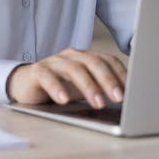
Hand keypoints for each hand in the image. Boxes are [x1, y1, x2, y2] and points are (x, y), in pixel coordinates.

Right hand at [6, 48, 126, 108]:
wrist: (26, 85)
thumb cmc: (60, 87)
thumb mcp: (83, 88)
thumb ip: (101, 89)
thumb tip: (126, 100)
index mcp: (86, 57)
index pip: (107, 60)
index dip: (120, 73)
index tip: (132, 89)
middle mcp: (72, 56)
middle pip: (93, 62)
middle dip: (108, 80)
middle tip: (119, 97)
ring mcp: (54, 62)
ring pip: (74, 69)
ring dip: (88, 86)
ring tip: (98, 102)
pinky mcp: (37, 71)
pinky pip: (48, 77)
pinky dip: (57, 87)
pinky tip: (64, 100)